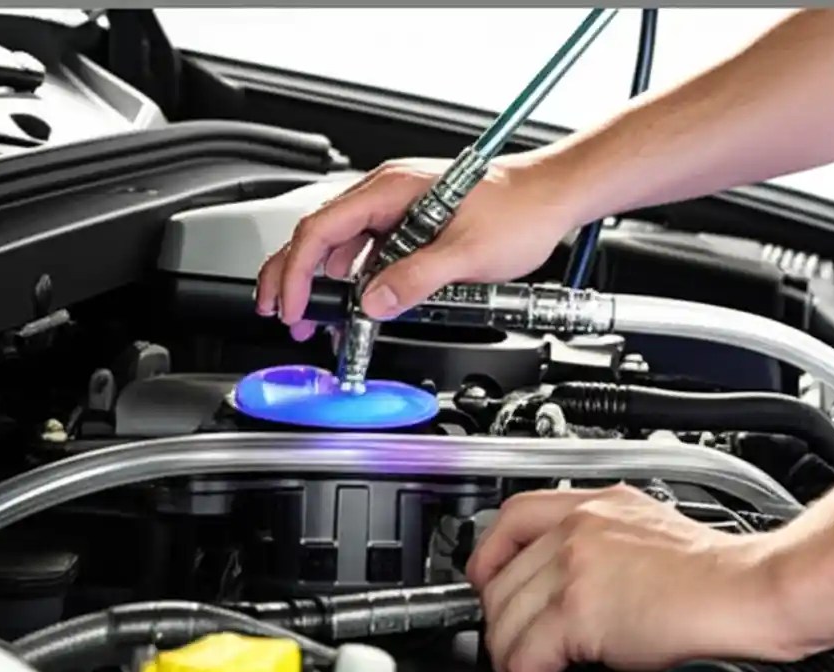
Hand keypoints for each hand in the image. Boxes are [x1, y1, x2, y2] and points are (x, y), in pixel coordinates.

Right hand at [254, 150, 582, 340]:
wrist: (554, 196)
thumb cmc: (521, 209)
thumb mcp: (468, 253)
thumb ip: (416, 279)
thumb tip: (373, 304)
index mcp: (392, 189)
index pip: (320, 229)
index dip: (295, 271)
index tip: (290, 306)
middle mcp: (388, 193)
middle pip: (319, 235)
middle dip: (292, 276)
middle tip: (280, 314)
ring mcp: (398, 208)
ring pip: (342, 246)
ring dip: (323, 283)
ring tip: (315, 319)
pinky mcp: (412, 224)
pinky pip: (369, 252)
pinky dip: (355, 281)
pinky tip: (355, 306)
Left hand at [465, 484, 811, 671]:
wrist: (754, 590)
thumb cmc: (722, 574)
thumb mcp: (653, 533)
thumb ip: (607, 545)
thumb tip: (581, 586)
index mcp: (595, 504)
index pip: (512, 517)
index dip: (491, 558)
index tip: (491, 588)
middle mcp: (578, 526)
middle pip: (497, 579)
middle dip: (501, 628)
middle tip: (524, 658)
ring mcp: (575, 565)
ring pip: (504, 623)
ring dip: (515, 667)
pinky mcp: (580, 609)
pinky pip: (527, 659)